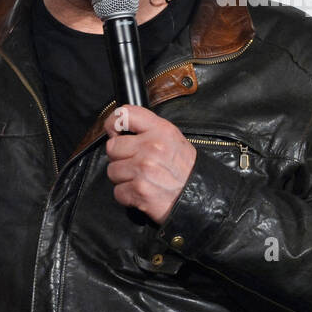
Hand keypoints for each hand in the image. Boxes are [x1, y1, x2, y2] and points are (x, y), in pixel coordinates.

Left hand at [103, 106, 196, 223]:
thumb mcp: (173, 139)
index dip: (113, 122)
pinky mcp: (139, 190)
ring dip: (123, 178)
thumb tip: (119, 130)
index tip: (114, 132)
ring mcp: (144, 169)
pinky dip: (127, 195)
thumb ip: (148, 130)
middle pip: (112, 147)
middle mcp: (151, 147)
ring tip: (142, 179)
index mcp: (160, 130)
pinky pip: (118, 191)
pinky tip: (141, 192)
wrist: (200, 197)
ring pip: (112, 171)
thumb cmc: (185, 170)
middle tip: (136, 164)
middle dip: (120, 158)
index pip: (126, 114)